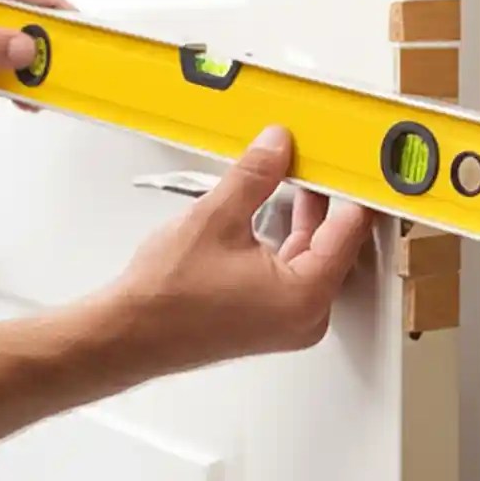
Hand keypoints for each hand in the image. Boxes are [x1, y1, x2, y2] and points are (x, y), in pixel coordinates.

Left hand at [0, 0, 70, 134]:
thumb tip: (24, 45)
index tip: (54, 6)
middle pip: (8, 3)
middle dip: (35, 23)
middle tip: (59, 40)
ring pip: (8, 37)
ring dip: (28, 56)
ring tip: (45, 70)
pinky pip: (0, 66)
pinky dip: (16, 80)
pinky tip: (25, 93)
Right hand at [90, 125, 374, 383]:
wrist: (129, 334)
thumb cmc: (167, 299)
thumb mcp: (217, 218)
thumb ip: (255, 175)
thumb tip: (277, 146)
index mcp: (306, 294)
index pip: (349, 230)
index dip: (350, 189)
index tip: (349, 162)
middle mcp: (307, 315)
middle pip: (336, 243)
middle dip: (325, 199)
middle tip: (316, 160)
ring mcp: (289, 321)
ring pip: (314, 256)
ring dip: (305, 217)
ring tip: (290, 177)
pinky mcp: (271, 320)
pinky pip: (295, 271)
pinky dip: (288, 240)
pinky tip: (272, 210)